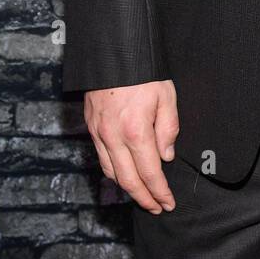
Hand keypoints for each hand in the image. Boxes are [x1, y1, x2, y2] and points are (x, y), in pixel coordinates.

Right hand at [84, 79, 178, 213]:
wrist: (113, 51)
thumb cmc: (143, 71)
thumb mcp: (166, 96)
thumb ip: (168, 128)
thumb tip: (165, 156)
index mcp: (136, 131)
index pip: (150, 173)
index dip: (159, 192)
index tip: (168, 202)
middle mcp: (114, 137)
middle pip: (128, 180)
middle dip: (144, 198)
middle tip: (156, 207)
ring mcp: (99, 133)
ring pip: (111, 172)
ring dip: (127, 189)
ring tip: (142, 195)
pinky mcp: (91, 126)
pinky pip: (101, 158)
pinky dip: (113, 172)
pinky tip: (123, 174)